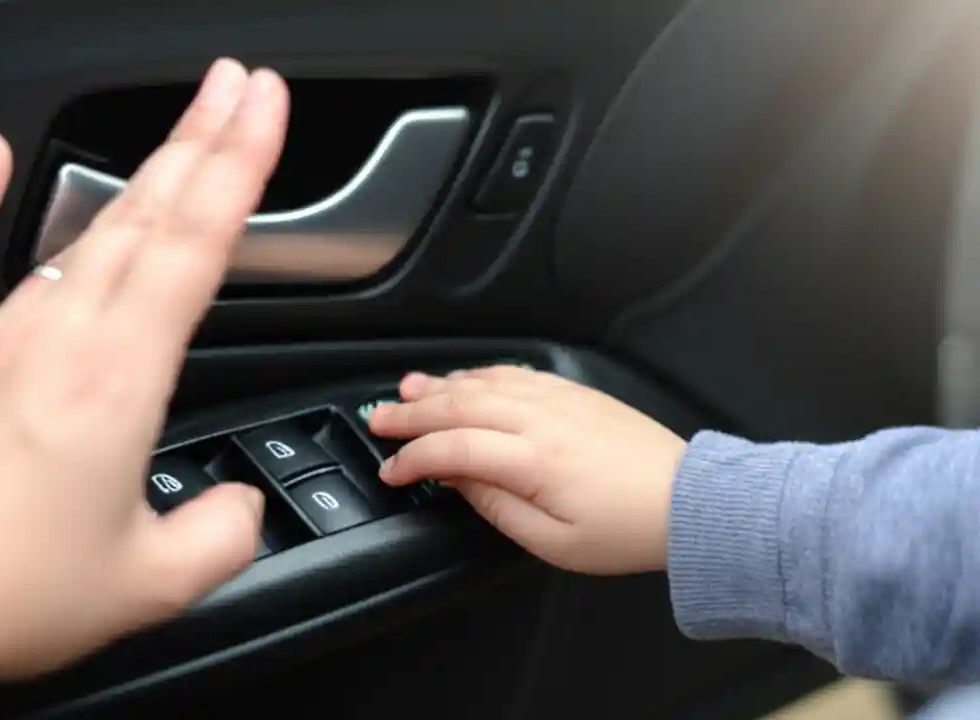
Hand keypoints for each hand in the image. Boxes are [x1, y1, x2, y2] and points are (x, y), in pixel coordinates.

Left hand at [0, 57, 289, 717]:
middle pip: (145, 216)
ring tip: (172, 139)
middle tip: (237, 87)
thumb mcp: (149, 584)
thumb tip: (239, 512)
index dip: (239, 165)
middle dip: (201, 141)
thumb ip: (220, 537)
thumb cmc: (1, 593)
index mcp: (118, 377)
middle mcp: (55, 337)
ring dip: (134, 180)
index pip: (195, 244)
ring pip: (74, 234)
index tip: (263, 106)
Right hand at [367, 365, 685, 573]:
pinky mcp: (573, 392)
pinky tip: (462, 380)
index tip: (391, 470)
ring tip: (406, 390)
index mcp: (532, 460)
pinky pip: (514, 373)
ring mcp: (557, 400)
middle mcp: (540, 420)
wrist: (689, 501)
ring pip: (483, 382)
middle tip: (378, 419)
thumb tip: (457, 480)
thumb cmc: (626, 530)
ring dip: (439, 386)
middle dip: (411, 412)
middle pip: (458, 405)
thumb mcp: (553, 542)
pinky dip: (479, 375)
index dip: (413, 458)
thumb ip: (496, 507)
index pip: (453, 448)